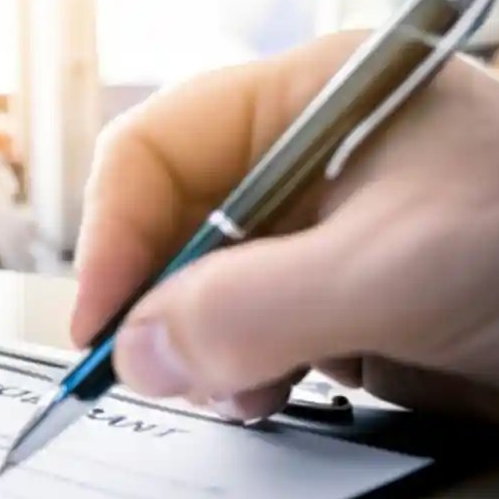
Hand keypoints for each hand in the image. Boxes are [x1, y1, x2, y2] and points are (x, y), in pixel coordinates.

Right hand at [73, 33, 498, 431]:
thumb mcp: (398, 271)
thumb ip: (255, 309)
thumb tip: (139, 352)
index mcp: (306, 104)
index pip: (158, 150)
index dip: (114, 234)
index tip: (100, 326)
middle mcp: (301, 165)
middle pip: (169, 225)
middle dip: (158, 302)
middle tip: (160, 373)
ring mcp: (319, 239)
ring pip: (200, 292)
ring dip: (200, 349)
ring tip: (241, 390)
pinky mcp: (339, 307)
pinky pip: (246, 338)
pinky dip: (240, 376)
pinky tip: (273, 395)